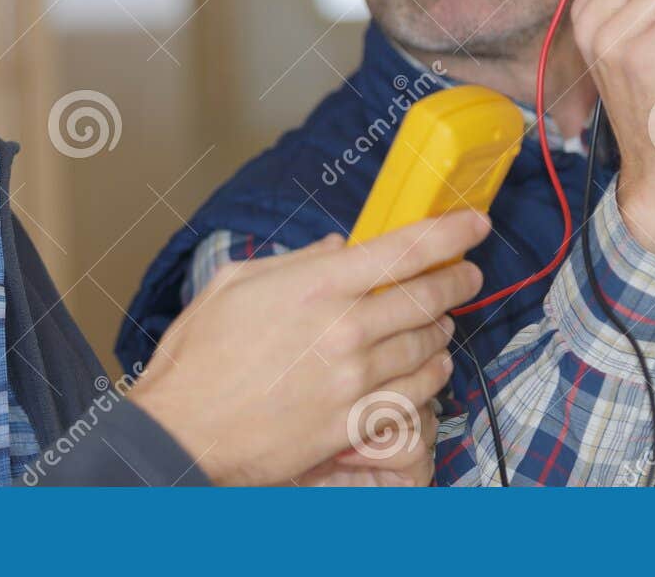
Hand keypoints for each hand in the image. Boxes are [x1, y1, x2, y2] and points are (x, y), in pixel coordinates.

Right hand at [129, 211, 485, 485]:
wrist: (182, 431)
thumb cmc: (198, 358)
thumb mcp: (234, 284)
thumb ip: (294, 261)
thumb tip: (335, 249)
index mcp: (315, 285)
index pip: (403, 249)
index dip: (449, 231)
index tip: (472, 224)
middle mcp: (344, 329)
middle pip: (428, 297)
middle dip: (457, 281)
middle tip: (467, 275)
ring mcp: (353, 380)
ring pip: (427, 347)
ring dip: (443, 331)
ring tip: (443, 324)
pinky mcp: (352, 424)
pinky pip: (414, 396)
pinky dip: (430, 379)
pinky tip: (429, 372)